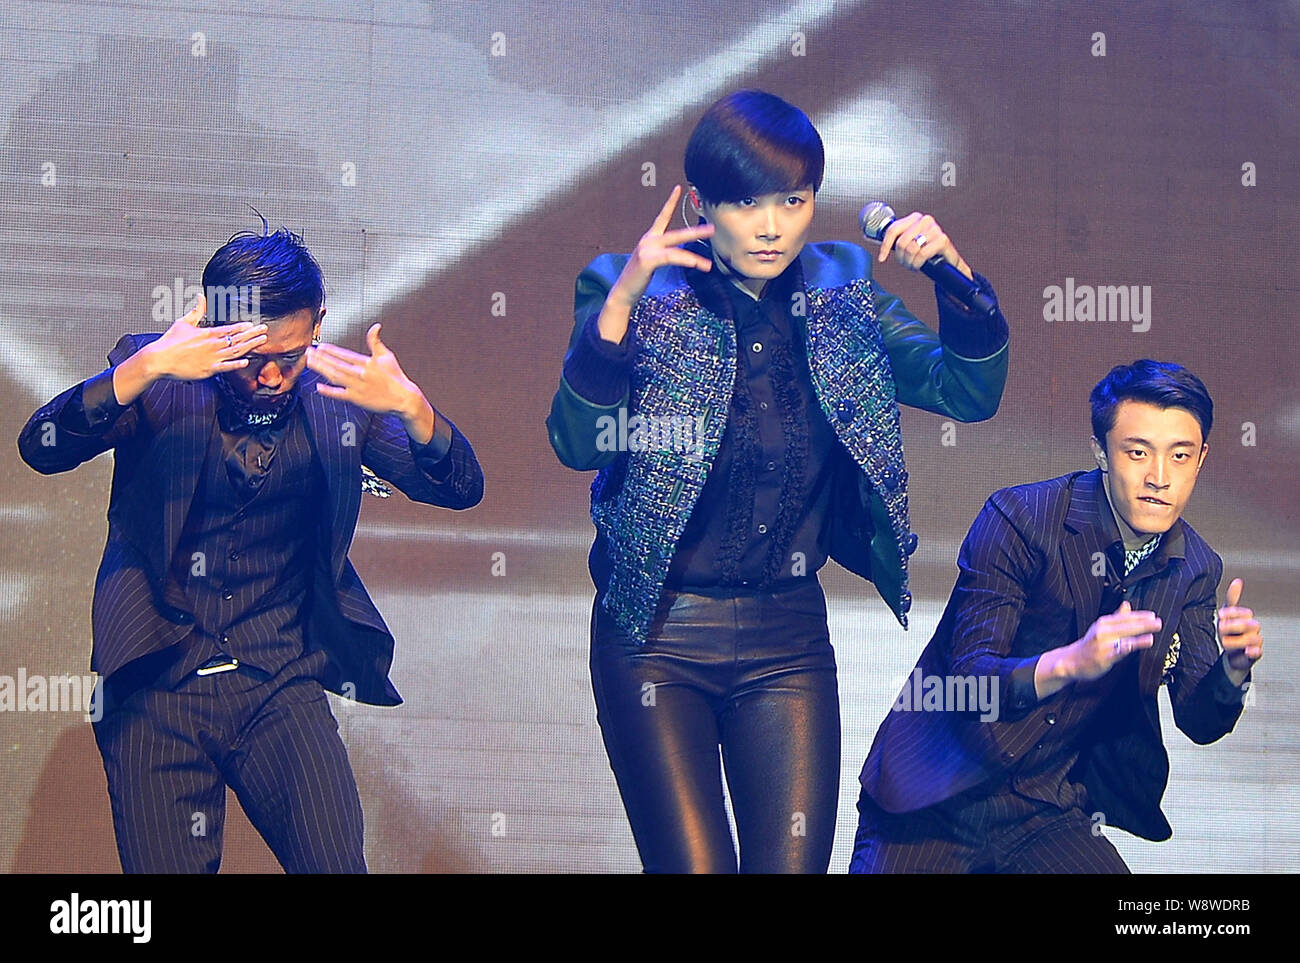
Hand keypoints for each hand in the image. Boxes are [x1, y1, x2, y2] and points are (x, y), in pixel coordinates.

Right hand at [144, 290, 267, 380]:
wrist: (158, 359)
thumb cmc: (169, 342)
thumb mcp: (183, 322)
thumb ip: (196, 310)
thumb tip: (200, 296)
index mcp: (207, 333)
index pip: (229, 329)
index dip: (243, 327)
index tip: (253, 325)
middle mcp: (212, 345)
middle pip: (237, 339)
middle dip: (252, 334)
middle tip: (264, 330)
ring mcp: (212, 358)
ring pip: (236, 351)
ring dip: (250, 346)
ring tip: (262, 341)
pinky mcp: (209, 369)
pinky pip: (226, 367)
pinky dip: (237, 364)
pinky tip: (247, 361)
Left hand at [306, 323, 434, 440]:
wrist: (403, 398)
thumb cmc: (395, 377)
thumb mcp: (386, 356)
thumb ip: (376, 341)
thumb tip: (376, 326)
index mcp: (366, 363)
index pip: (345, 354)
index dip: (331, 350)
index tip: (320, 346)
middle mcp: (360, 374)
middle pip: (336, 364)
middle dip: (320, 358)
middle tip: (308, 352)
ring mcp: (357, 387)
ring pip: (334, 376)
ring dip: (321, 369)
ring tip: (310, 363)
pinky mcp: (357, 399)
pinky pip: (339, 395)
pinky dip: (329, 391)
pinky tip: (319, 387)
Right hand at [597, 185, 714, 342]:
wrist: (623, 291)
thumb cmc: (638, 278)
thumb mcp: (653, 262)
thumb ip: (665, 254)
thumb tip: (682, 254)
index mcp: (650, 239)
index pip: (662, 216)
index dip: (670, 202)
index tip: (679, 188)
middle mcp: (648, 241)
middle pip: (677, 234)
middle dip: (696, 232)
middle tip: (712, 229)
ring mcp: (647, 249)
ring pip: (676, 249)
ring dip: (694, 258)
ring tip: (708, 265)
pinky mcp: (647, 260)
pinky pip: (671, 258)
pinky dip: (684, 261)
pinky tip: (695, 264)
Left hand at [877, 210, 972, 279]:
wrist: (947, 262)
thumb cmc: (926, 252)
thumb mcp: (907, 244)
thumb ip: (892, 239)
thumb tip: (867, 235)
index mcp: (914, 218)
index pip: (893, 230)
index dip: (885, 246)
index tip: (882, 259)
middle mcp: (924, 220)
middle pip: (901, 242)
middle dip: (900, 258)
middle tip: (905, 264)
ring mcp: (935, 228)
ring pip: (911, 249)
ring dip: (910, 262)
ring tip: (914, 264)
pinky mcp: (943, 239)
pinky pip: (922, 254)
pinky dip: (918, 263)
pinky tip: (920, 265)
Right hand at [1064, 600, 1160, 682]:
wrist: (1072, 661)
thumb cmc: (1090, 645)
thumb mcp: (1101, 627)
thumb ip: (1116, 617)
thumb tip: (1127, 605)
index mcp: (1103, 622)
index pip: (1124, 617)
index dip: (1139, 616)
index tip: (1152, 616)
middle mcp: (1103, 631)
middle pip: (1126, 626)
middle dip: (1143, 624)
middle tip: (1158, 623)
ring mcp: (1103, 644)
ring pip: (1123, 638)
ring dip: (1138, 637)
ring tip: (1151, 636)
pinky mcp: (1104, 657)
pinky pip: (1119, 651)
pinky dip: (1127, 647)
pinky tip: (1136, 646)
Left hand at [1218, 578, 1262, 676]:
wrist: (1231, 653)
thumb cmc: (1229, 632)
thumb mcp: (1227, 614)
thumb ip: (1232, 598)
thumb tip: (1238, 581)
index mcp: (1246, 618)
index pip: (1243, 612)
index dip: (1231, 613)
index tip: (1220, 615)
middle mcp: (1253, 629)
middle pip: (1248, 624)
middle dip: (1232, 626)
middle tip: (1220, 628)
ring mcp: (1255, 641)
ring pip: (1251, 639)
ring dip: (1235, 640)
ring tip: (1224, 642)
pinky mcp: (1254, 654)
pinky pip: (1257, 652)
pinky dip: (1253, 652)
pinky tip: (1247, 651)